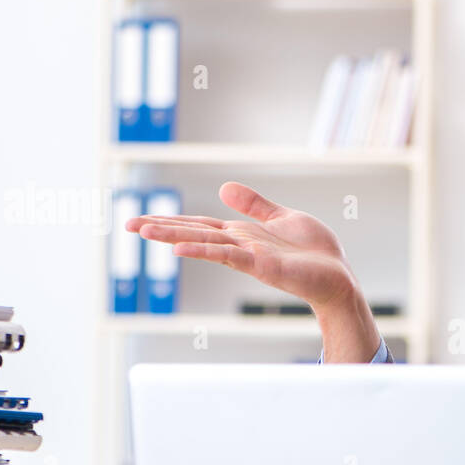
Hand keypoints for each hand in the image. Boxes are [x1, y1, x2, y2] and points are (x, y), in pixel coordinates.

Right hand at [126, 181, 381, 361]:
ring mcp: (250, 258)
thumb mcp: (282, 218)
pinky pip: (231, 257)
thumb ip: (254, 205)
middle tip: (126, 224)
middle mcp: (241, 246)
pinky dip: (206, 252)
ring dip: (175, 238)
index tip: (140, 220)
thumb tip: (224, 187)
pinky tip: (183, 249)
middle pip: (194, 233)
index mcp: (242, 234)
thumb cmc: (314, 253)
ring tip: (145, 233)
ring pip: (206, 243)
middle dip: (161, 229)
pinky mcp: (265, 267)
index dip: (171, 220)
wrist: (338, 276)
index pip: (199, 225)